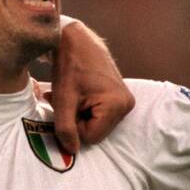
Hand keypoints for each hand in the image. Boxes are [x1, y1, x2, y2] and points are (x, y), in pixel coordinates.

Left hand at [50, 20, 134, 152]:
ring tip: (70, 96)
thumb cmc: (69, 66)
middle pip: (96, 131)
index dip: (73, 126)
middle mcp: (126, 105)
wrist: (76, 39)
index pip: (91, 137)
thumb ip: (65, 127)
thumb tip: (71, 151)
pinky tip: (75, 94)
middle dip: (76, 120)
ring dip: (78, 114)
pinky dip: (84, 108)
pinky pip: (99, 114)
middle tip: (67, 101)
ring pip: (95, 123)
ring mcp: (125, 100)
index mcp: (117, 105)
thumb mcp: (63, 99)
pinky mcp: (119, 97)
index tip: (65, 107)